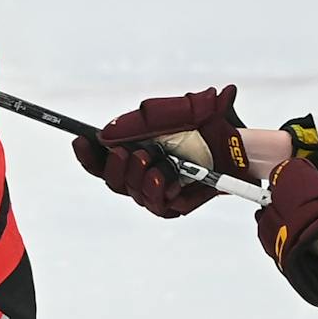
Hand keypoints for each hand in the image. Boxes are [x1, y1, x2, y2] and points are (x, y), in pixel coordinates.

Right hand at [70, 86, 249, 217]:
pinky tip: (160, 178)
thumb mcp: (175, 112)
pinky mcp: (172, 206)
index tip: (79, 140)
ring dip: (137, 176)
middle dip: (114, 166)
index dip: (87, 153)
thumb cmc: (208, 126)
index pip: (100, 159)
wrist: (238, 145)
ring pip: (130, 191)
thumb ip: (142, 120)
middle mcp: (141, 171)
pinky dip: (154, 191)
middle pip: (110, 179)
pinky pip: (153, 205)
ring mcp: (156, 190)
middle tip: (126, 152)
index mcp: (134, 149)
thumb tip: (106, 133)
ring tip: (151, 161)